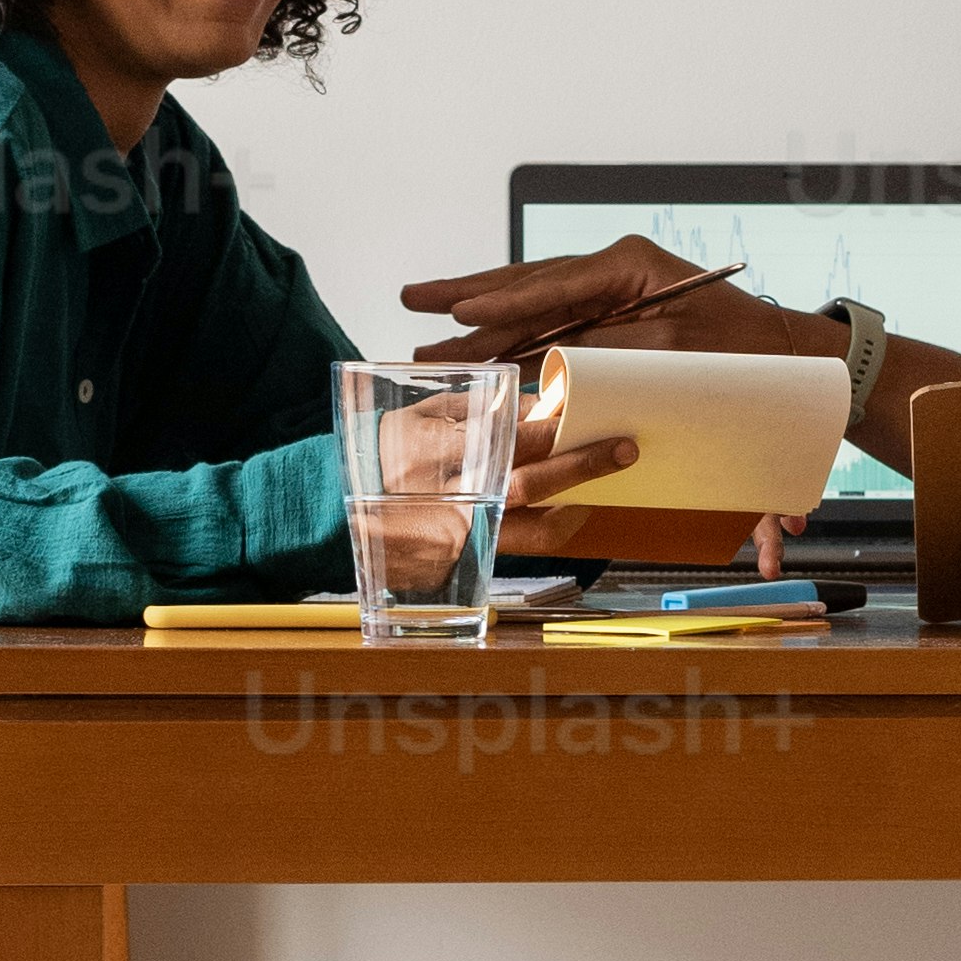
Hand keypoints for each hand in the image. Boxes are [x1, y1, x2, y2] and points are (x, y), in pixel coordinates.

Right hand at [347, 380, 628, 591]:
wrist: (336, 511)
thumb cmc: (382, 454)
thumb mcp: (419, 414)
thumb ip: (474, 407)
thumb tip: (533, 405)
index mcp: (442, 449)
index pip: (512, 433)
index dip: (554, 422)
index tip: (581, 406)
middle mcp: (458, 494)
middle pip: (534, 480)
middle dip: (584, 463)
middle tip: (624, 447)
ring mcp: (467, 530)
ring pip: (540, 523)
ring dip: (580, 499)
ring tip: (608, 479)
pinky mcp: (472, 555)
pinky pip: (529, 543)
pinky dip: (559, 525)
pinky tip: (573, 506)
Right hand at [397, 244, 836, 368]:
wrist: (786, 354)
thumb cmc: (746, 354)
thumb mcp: (684, 353)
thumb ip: (619, 352)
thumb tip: (558, 361)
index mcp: (631, 266)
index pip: (555, 283)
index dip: (505, 302)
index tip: (462, 311)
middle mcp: (612, 270)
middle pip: (528, 283)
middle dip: (469, 295)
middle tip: (414, 300)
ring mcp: (606, 290)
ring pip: (529, 300)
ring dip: (476, 313)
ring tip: (421, 313)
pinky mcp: (605, 314)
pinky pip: (545, 321)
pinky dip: (505, 330)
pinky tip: (467, 337)